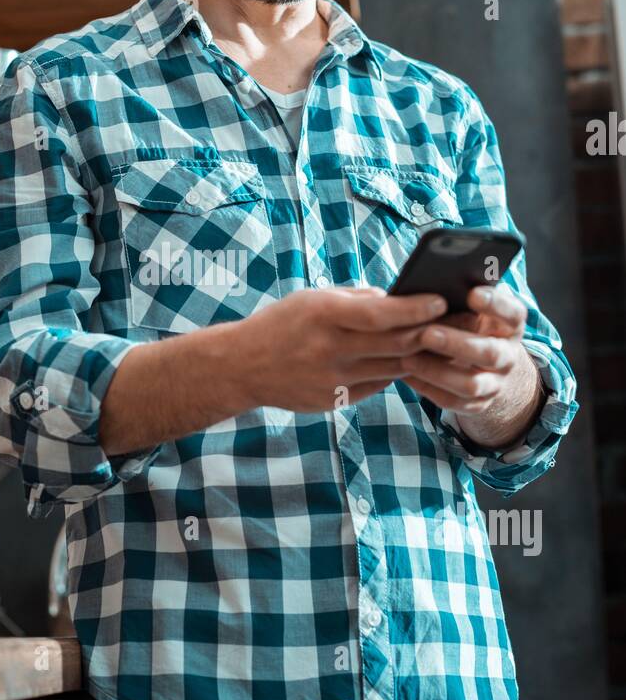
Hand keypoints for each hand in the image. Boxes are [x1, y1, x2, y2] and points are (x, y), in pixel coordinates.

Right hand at [239, 284, 448, 412]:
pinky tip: (407, 361)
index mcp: (325, 315)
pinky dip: (393, 371)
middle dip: (429, 332)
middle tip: (456, 323)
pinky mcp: (334, 400)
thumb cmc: (281, 324)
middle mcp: (331, 349)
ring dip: (418, 355)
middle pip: (395, 343)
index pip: (382, 314)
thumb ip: (354, 300)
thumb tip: (395, 300)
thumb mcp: (313, 299)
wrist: (243, 366)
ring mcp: (333, 379)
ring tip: (440, 343)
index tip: (441, 301)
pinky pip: (376, 384)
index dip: (416, 309)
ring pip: (392, 367)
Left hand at [399, 283, 533, 415]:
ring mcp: (495, 383)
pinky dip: (428, 388)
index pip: (513, 314)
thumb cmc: (471, 326)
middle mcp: (508, 356)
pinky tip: (406, 374)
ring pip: (471, 384)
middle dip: (456, 344)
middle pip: (490, 353)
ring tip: (408, 358)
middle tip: (426, 333)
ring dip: (437, 372)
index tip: (472, 293)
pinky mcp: (478, 404)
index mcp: (510, 326)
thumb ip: (461, 296)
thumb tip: (433, 280)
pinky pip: (453, 402)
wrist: (490, 369)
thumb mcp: (475, 309)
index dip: (495, 304)